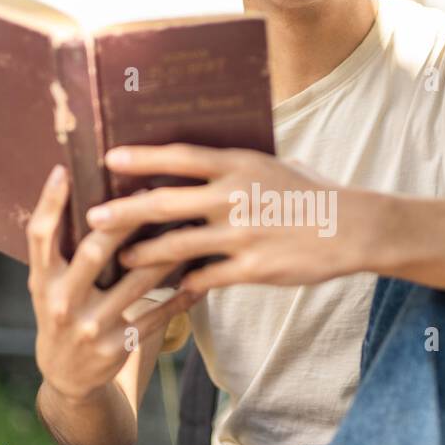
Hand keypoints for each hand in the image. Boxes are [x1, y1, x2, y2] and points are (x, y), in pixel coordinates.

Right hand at [26, 163, 197, 401]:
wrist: (66, 377)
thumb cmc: (61, 313)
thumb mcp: (48, 285)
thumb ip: (60, 250)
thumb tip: (88, 194)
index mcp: (42, 281)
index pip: (40, 235)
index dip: (50, 202)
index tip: (65, 169)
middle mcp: (62, 303)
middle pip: (93, 252)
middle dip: (125, 221)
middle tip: (153, 192)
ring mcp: (91, 327)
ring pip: (136, 282)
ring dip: (166, 252)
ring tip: (190, 224)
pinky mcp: (118, 346)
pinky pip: (158, 314)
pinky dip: (182, 294)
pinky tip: (201, 275)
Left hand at [84, 144, 380, 295]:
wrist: (351, 227)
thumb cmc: (307, 193)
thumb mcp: (270, 166)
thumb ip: (232, 167)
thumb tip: (192, 161)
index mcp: (239, 165)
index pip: (180, 157)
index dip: (142, 158)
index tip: (110, 157)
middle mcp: (235, 197)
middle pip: (165, 204)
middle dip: (124, 213)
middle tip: (94, 219)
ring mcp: (242, 235)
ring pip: (177, 247)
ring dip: (143, 256)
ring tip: (121, 261)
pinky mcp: (252, 268)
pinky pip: (206, 278)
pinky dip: (185, 283)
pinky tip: (171, 287)